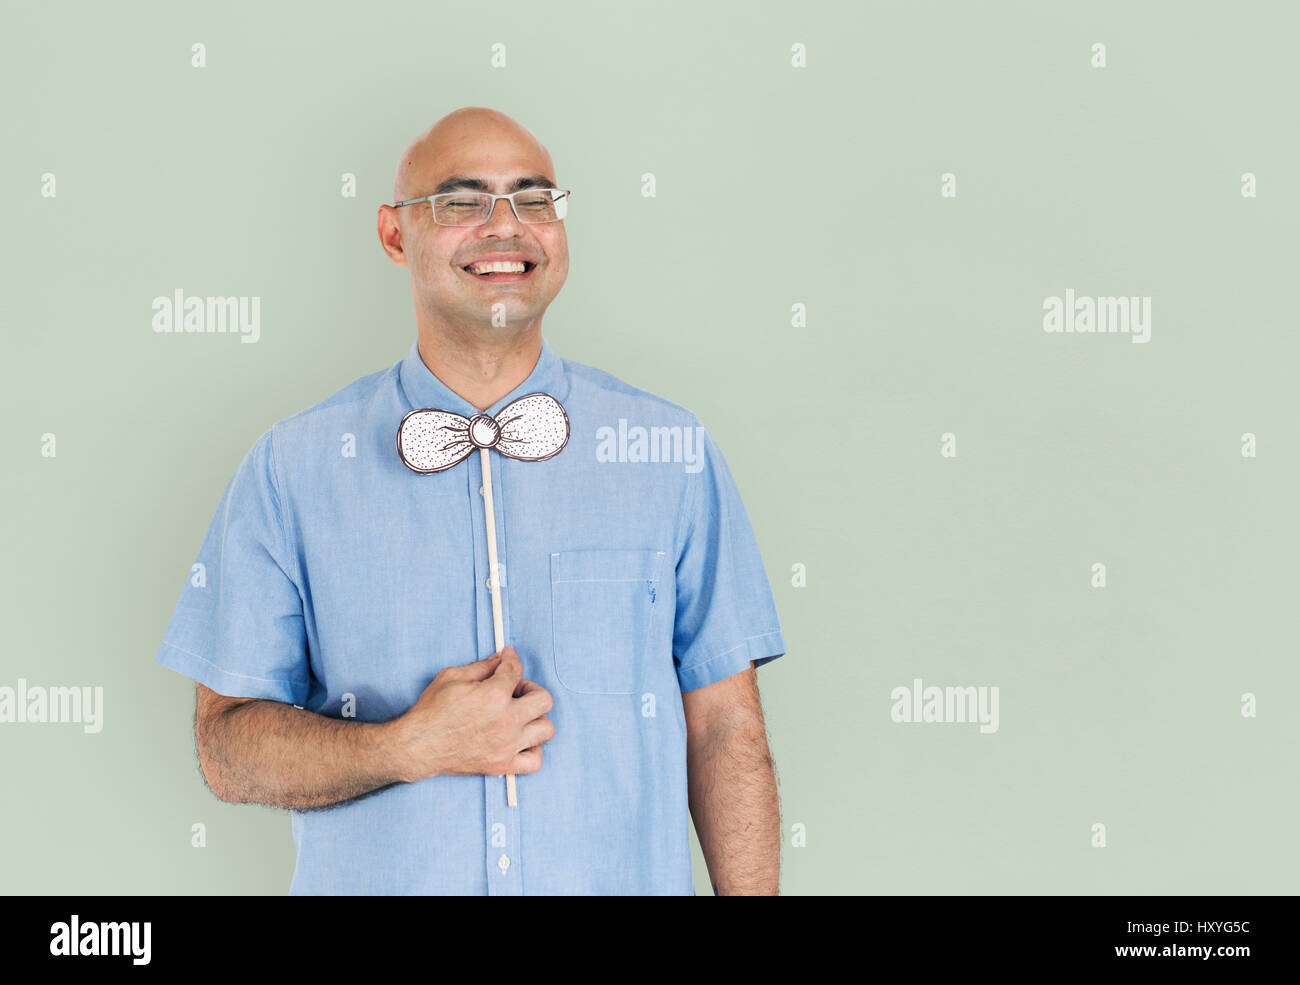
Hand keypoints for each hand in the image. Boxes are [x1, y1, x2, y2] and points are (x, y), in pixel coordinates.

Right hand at [391, 646, 554, 782]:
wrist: (417, 746)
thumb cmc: (431, 710)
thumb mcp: (452, 676)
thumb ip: (482, 666)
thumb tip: (501, 659)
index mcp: (494, 695)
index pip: (516, 670)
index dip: (511, 659)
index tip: (507, 660)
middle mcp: (507, 720)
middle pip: (544, 699)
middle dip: (531, 689)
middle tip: (514, 690)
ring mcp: (507, 745)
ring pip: (546, 729)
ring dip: (536, 718)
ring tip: (519, 715)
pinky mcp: (502, 764)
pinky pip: (535, 761)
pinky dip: (533, 750)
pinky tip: (520, 741)